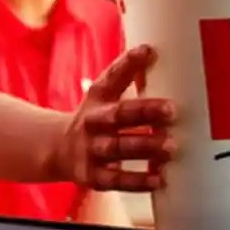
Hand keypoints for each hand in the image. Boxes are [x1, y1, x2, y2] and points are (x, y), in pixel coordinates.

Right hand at [49, 44, 176, 191]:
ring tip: (172, 146)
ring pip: (119, 148)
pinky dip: (137, 181)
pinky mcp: (93, 177)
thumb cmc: (95, 116)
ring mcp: (91, 151)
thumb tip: (151, 49)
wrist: (57, 149)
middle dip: (145, 112)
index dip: (129, 63)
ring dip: (145, 148)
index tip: (150, 51)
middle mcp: (92, 123)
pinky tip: (159, 180)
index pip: (112, 77)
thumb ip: (127, 73)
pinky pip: (116, 180)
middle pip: (118, 115)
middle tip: (172, 110)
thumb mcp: (104, 92)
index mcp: (97, 98)